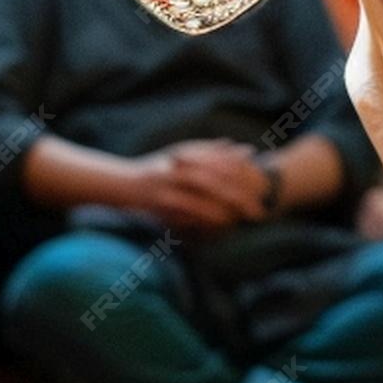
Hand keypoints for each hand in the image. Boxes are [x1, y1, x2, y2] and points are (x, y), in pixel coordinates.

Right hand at [129, 142, 264, 232]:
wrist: (120, 183)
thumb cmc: (157, 165)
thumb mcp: (185, 152)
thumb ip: (215, 151)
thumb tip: (247, 150)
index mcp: (188, 156)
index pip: (221, 164)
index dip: (243, 176)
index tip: (262, 188)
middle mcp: (178, 171)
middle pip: (215, 183)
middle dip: (239, 198)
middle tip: (258, 213)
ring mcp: (168, 189)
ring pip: (202, 201)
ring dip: (224, 214)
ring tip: (242, 224)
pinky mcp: (160, 207)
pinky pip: (187, 218)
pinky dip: (203, 224)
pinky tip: (217, 232)